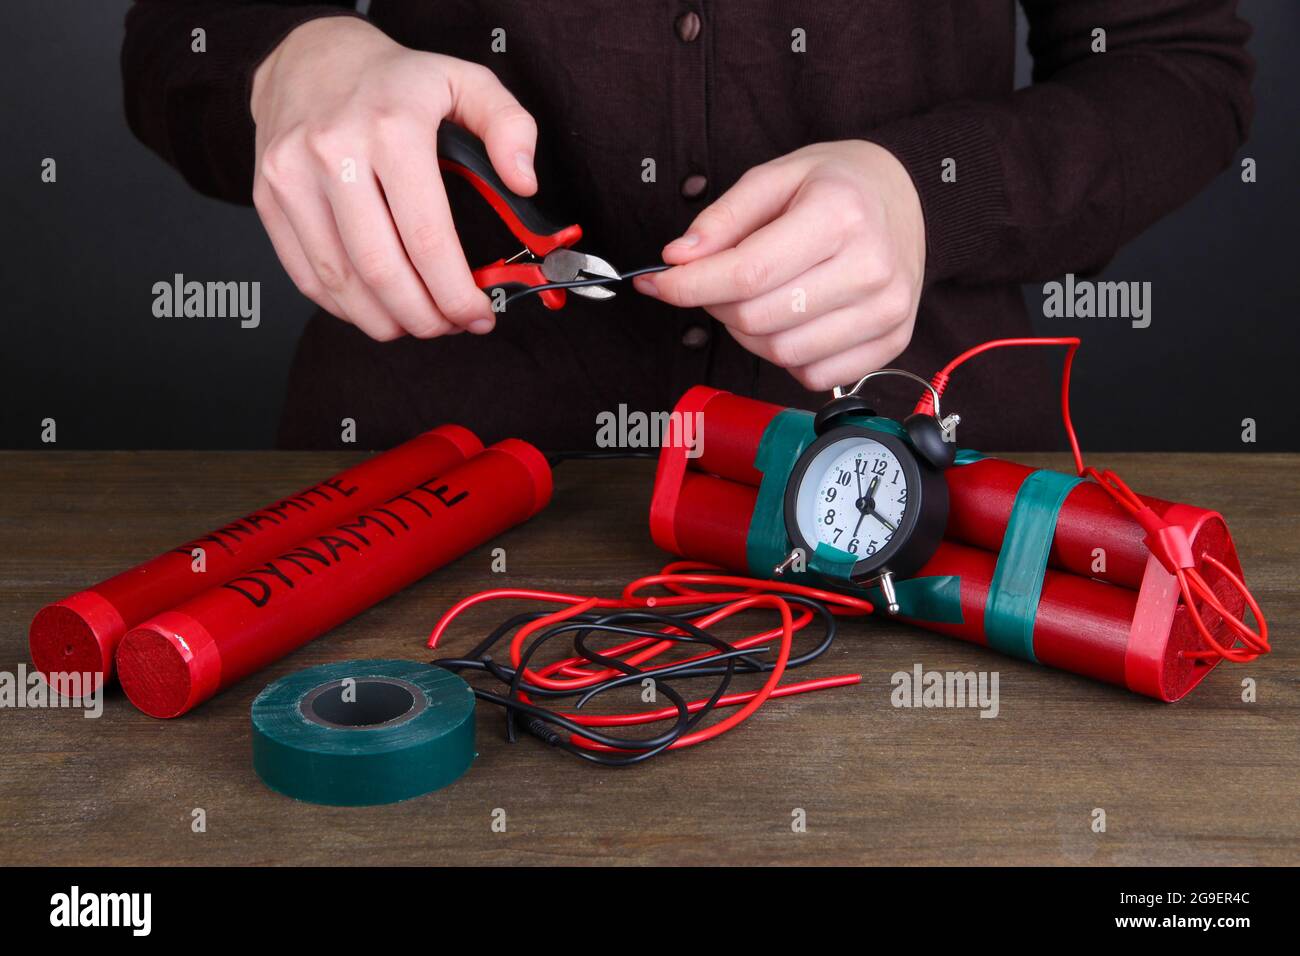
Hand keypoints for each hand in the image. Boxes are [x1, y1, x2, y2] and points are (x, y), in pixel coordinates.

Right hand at [250, 17, 537, 339]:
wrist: (308, 55)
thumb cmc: (393, 80)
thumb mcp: (467, 81)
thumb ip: (511, 127)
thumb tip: (524, 183)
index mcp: (392, 128)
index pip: (427, 237)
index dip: (456, 292)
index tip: (478, 313)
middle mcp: (335, 152)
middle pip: (381, 269)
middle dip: (423, 317)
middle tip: (449, 325)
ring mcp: (292, 177)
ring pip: (340, 281)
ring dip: (384, 320)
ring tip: (417, 323)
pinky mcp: (268, 197)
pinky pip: (306, 274)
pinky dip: (344, 307)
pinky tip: (376, 308)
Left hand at [635, 141, 924, 391]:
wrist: (906, 197)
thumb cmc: (837, 185)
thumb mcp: (775, 177)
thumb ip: (721, 218)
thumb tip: (677, 259)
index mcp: (840, 214)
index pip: (748, 273)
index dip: (692, 286)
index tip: (661, 283)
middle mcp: (871, 266)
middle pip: (758, 318)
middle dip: (718, 305)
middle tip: (716, 282)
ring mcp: (887, 310)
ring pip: (782, 352)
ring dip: (751, 333)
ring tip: (758, 297)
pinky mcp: (892, 341)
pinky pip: (814, 374)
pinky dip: (789, 355)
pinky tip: (794, 320)